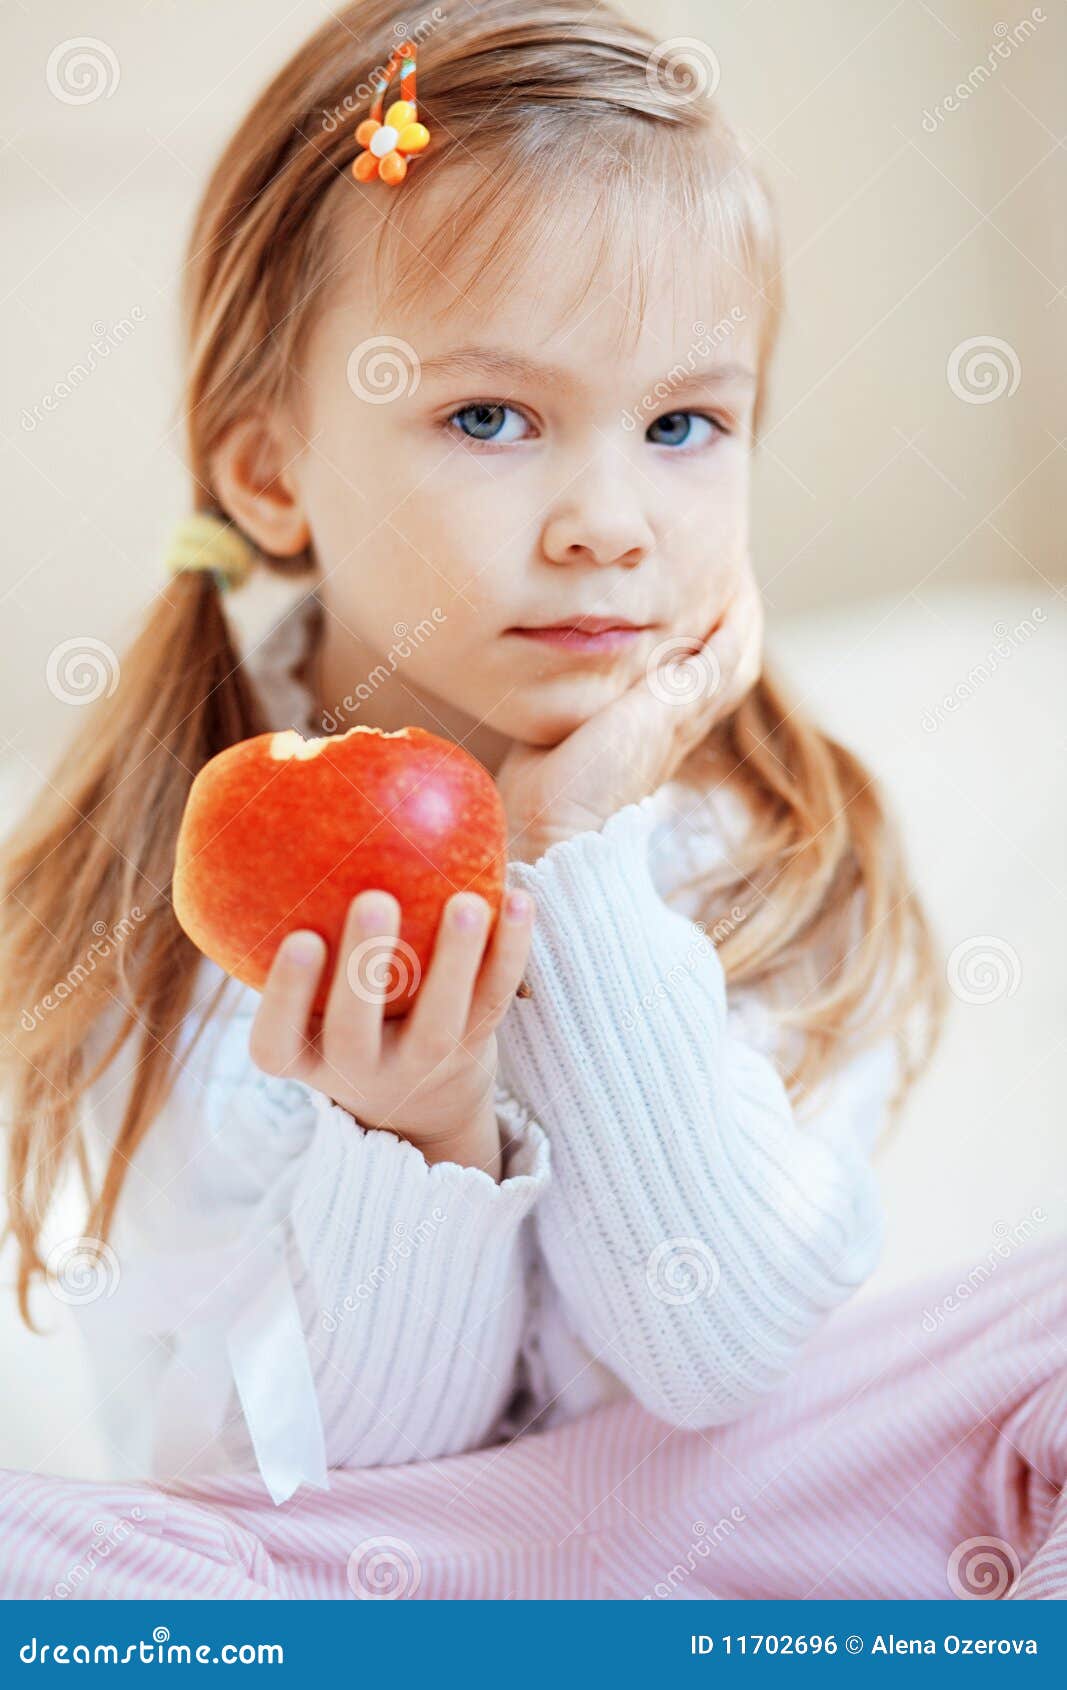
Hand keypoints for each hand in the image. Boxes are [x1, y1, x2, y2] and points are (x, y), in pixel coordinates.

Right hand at [248, 887, 534, 1172]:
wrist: (422, 1099)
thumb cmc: (347, 1015)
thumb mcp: (309, 1001)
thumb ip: (294, 934)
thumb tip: (280, 813)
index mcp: (305, 1056)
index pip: (276, 1041)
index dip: (286, 996)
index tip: (300, 939)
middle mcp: (358, 1071)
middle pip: (355, 1032)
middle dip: (363, 967)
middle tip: (374, 899)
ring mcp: (419, 1068)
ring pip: (439, 1025)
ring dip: (454, 961)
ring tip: (466, 902)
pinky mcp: (472, 1051)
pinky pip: (494, 1001)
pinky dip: (510, 952)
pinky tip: (519, 900)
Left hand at [497, 566, 762, 861]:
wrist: (556, 830)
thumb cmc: (544, 796)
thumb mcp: (562, 736)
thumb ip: (568, 705)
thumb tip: (543, 677)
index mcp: (654, 740)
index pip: (689, 690)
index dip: (700, 655)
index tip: (701, 619)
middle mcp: (675, 732)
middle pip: (722, 674)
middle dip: (731, 631)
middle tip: (733, 587)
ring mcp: (678, 723)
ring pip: (728, 666)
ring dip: (739, 625)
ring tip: (740, 582)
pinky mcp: (673, 712)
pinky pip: (718, 664)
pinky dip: (731, 635)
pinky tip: (735, 603)